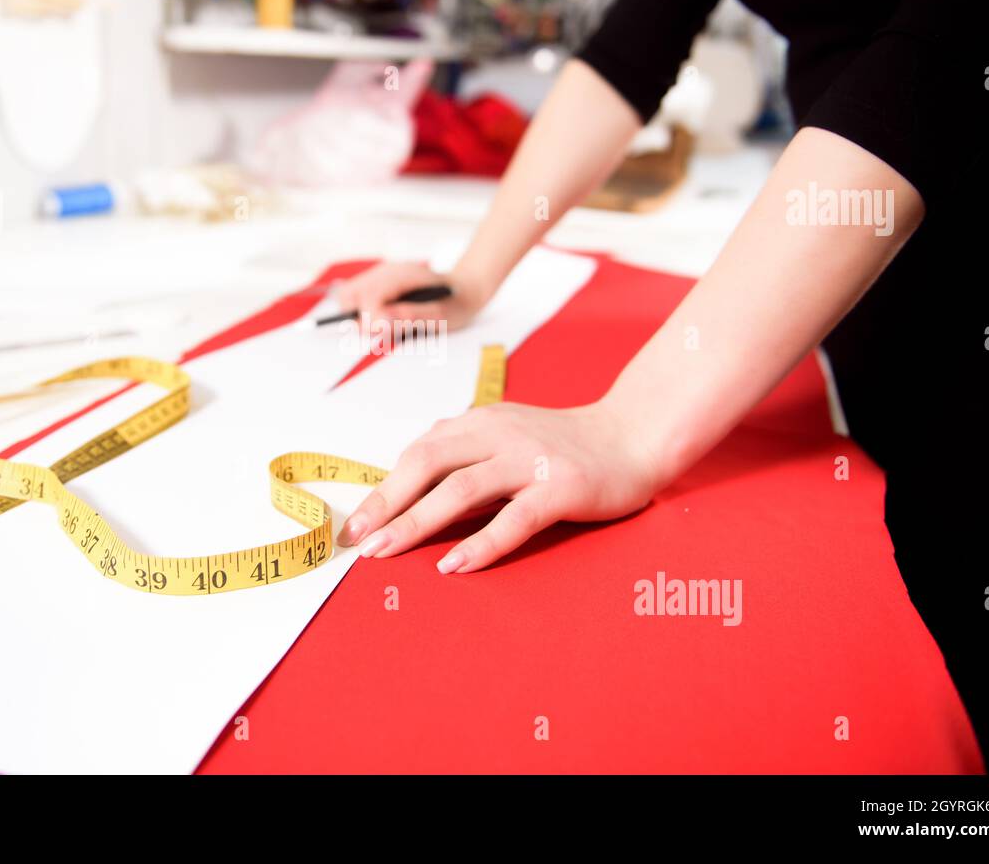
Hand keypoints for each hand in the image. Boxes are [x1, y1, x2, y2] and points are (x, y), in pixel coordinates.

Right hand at [332, 261, 488, 329]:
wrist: (464, 289)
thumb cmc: (455, 303)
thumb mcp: (441, 315)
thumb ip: (411, 317)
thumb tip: (382, 320)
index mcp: (400, 277)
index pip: (367, 299)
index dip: (372, 322)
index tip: (386, 334)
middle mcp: (386, 272)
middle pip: (349, 296)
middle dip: (361, 319)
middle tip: (383, 330)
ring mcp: (380, 276)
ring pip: (349, 296)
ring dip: (360, 316)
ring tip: (385, 326)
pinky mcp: (379, 284)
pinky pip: (357, 297)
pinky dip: (364, 313)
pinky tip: (385, 319)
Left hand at [337, 401, 660, 572]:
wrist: (632, 437)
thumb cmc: (563, 447)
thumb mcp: (505, 438)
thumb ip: (463, 457)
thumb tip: (407, 492)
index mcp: (480, 422)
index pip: (418, 453)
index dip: (383, 488)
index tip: (355, 523)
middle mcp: (498, 434)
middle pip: (427, 464)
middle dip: (387, 504)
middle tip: (359, 540)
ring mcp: (528, 460)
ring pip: (460, 489)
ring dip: (417, 523)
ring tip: (387, 552)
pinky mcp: (559, 488)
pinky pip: (513, 518)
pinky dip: (480, 543)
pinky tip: (453, 565)